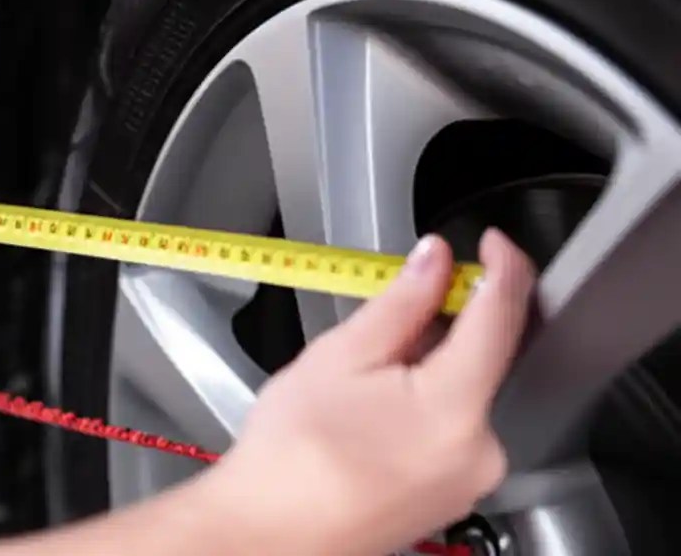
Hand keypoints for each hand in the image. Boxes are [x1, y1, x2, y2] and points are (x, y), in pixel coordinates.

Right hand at [198, 229, 534, 555]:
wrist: (266, 533)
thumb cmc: (290, 458)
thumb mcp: (339, 357)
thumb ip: (399, 303)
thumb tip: (434, 260)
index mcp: (456, 408)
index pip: (502, 316)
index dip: (500, 267)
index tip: (489, 241)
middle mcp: (480, 450)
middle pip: (483, 357)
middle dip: (443, 323)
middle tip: (385, 317)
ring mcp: (469, 478)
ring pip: (464, 392)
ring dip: (430, 364)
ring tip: (359, 379)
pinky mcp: (452, 493)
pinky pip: (454, 428)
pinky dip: (424, 402)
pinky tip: (371, 410)